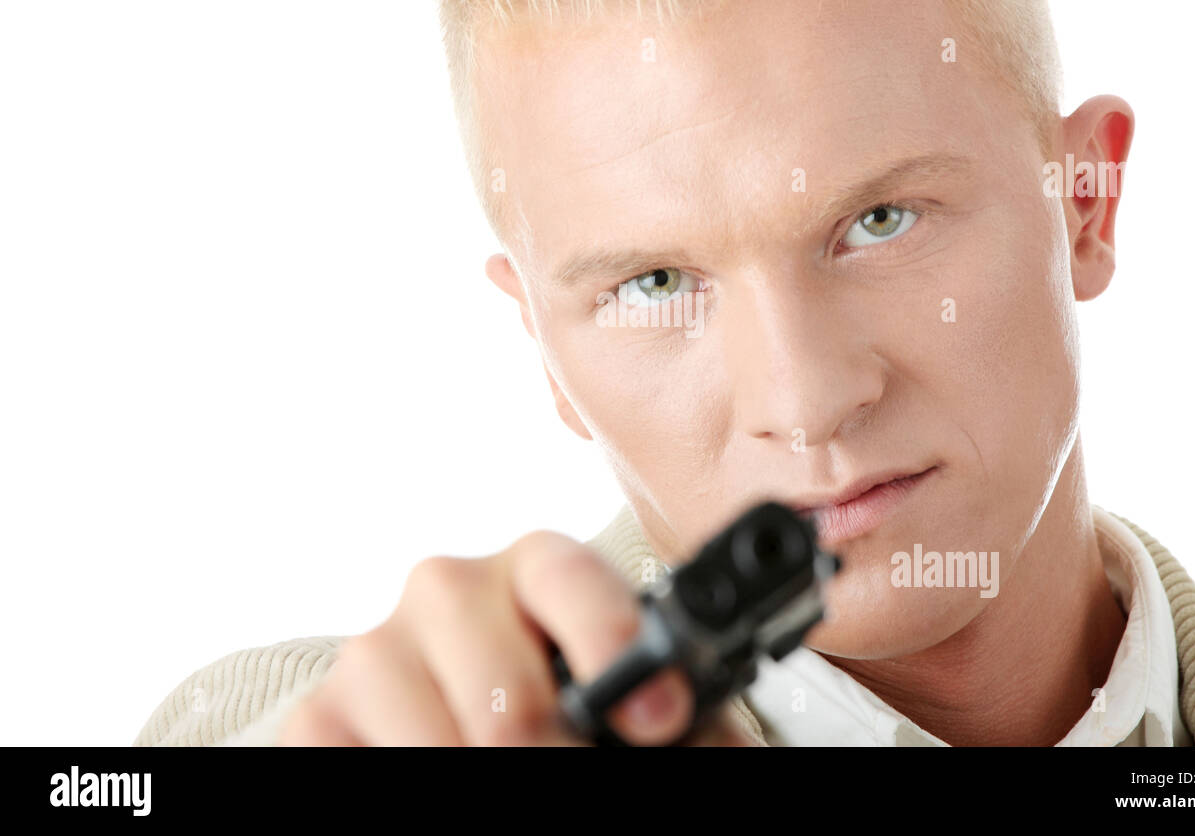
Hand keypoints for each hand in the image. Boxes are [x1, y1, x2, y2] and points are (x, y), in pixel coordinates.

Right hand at [276, 529, 755, 745]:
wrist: (483, 724)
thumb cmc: (567, 706)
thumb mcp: (636, 706)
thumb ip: (676, 711)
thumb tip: (715, 743)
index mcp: (537, 568)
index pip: (570, 580)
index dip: (615, 646)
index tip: (657, 715)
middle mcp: (449, 588)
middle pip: (510, 701)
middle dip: (554, 760)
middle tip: (570, 773)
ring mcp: (376, 648)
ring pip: (442, 749)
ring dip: (484, 781)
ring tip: (507, 778)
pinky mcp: (320, 712)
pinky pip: (361, 766)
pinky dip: (416, 786)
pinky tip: (444, 772)